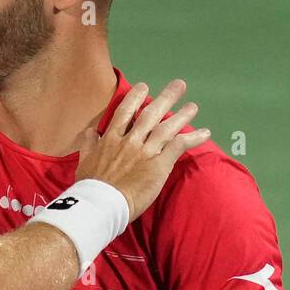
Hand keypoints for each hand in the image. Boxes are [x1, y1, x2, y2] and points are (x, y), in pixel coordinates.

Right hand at [76, 79, 209, 220]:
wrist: (101, 203)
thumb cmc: (90, 187)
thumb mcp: (83, 162)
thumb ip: (88, 145)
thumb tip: (89, 132)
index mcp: (111, 138)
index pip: (125, 111)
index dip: (136, 97)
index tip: (144, 87)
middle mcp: (130, 140)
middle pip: (151, 113)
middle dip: (166, 98)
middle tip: (179, 85)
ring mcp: (145, 151)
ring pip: (167, 127)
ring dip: (182, 115)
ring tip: (193, 106)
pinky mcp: (159, 164)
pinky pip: (178, 146)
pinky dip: (193, 138)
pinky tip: (205, 133)